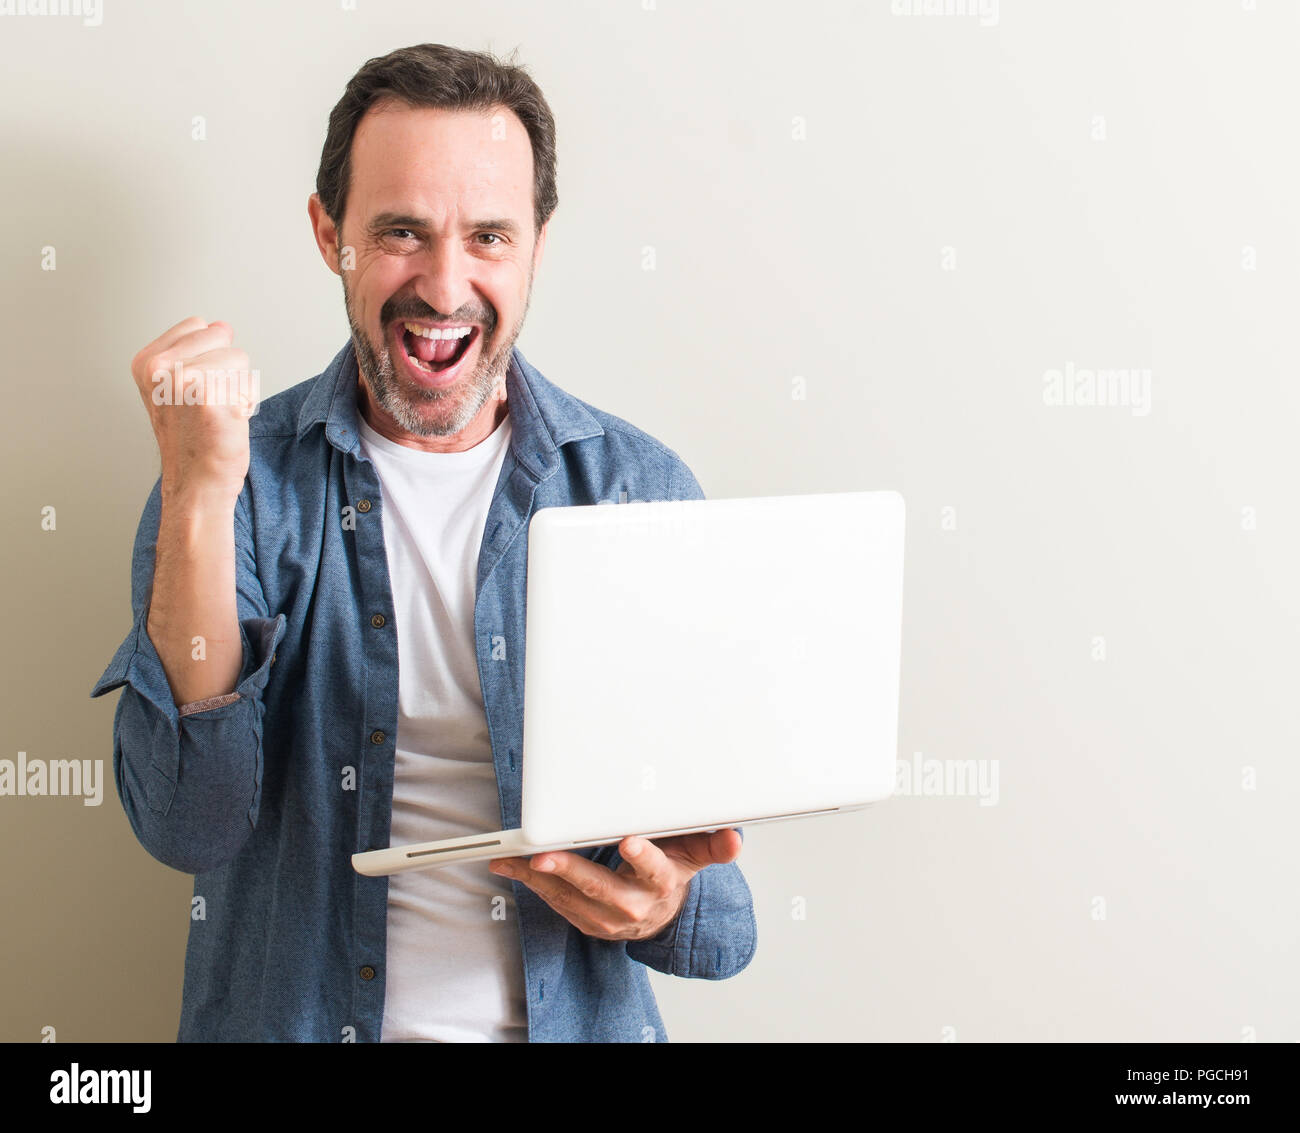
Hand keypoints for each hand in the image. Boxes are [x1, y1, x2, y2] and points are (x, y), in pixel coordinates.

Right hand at [131, 316, 257, 506]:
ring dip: (238, 386)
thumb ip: (195, 352)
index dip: (209, 354)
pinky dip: (247, 402)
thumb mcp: (176, 386)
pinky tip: (228, 422)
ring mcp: (180, 381)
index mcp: (146, 361)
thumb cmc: (193, 438)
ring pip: (239, 358)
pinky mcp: (208, 398)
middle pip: (222, 336)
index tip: (196, 388)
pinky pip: (249, 382)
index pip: (200, 324)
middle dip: (227, 367)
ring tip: (219, 412)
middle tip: (210, 402)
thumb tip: (220, 325)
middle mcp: (157, 368)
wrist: (197, 481)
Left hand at [489, 829, 741, 941]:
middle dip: (571, 871)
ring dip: (540, 877)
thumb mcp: (693, 856)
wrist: (659, 914)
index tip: (630, 842)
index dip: (643, 858)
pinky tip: (512, 866)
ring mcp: (605, 916)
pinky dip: (531, 883)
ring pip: (570, 897)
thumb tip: (734, 838)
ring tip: (515, 858)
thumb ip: (711, 844)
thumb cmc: (669, 873)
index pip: (654, 870)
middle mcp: (632, 904)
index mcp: (660, 883)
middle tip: (545, 856)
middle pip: (601, 887)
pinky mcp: (583, 919)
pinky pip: (555, 901)